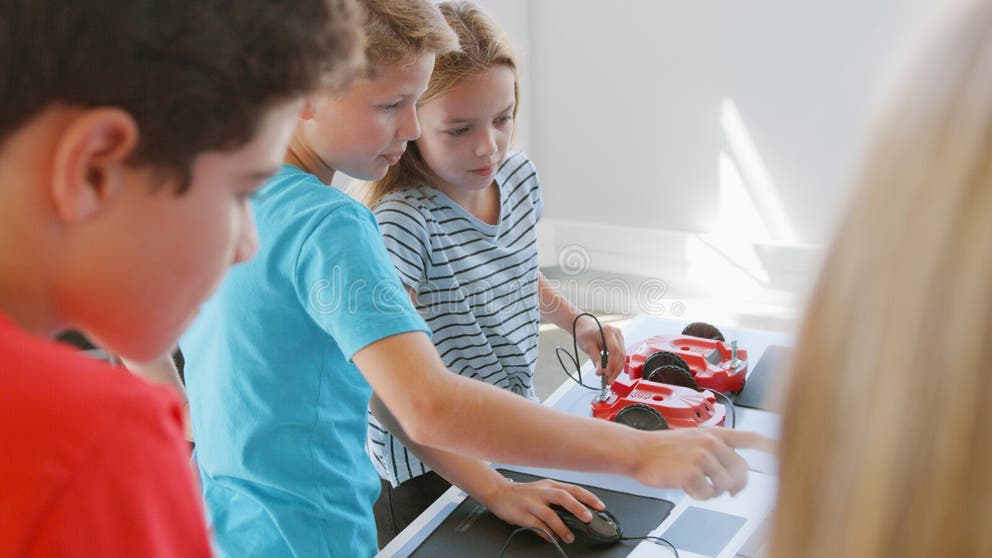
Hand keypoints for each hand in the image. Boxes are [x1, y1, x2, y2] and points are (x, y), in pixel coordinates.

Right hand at [478, 478, 604, 543]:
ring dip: (562, 527)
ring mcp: (531, 502)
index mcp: (550, 485)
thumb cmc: (525, 493)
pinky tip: (553, 538)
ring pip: (549, 514)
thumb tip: (579, 512)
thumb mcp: (544, 490)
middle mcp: (542, 491)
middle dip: (577, 507)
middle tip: (588, 518)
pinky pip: (537, 525)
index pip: (573, 489)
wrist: (499, 493)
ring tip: (570, 537)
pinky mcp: (522, 514)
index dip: (588, 497)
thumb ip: (560, 499)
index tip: (600, 506)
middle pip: (562, 497)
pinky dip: (547, 533)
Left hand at [574, 318, 625, 383]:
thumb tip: (600, 373)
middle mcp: (617, 333)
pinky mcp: (620, 343)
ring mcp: (620, 338)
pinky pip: (620, 356)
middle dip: (615, 370)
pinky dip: (616, 366)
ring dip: (616, 370)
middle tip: (608, 381)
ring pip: (623, 357)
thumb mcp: (588, 347)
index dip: (611, 364)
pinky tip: (611, 374)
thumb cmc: (585, 334)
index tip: (606, 374)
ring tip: (609, 380)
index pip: (614, 350)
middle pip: (621, 355)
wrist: (584, 328)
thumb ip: (595, 360)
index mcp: (608, 331)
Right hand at [632, 427, 777, 499]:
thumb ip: (716, 450)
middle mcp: (711, 443)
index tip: (784, 450)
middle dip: (735, 485)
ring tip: (698, 484)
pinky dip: (698, 496)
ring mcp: (701, 457)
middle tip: (726, 491)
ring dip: (713, 491)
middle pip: (741, 470)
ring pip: (725, 485)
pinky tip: (687, 486)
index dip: (769, 444)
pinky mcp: (691, 473)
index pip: (748, 437)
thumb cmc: (663, 448)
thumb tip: (734, 475)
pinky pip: (707, 495)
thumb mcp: (692, 439)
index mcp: (713, 433)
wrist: (638, 451)